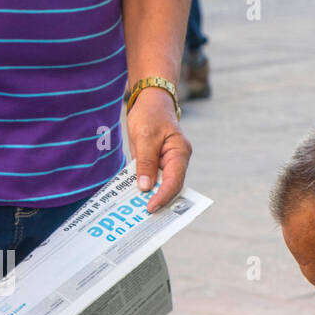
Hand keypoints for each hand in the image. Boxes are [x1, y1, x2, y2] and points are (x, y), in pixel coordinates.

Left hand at [125, 87, 190, 212]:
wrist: (150, 98)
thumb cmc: (150, 113)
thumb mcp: (144, 136)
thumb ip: (145, 162)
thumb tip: (145, 188)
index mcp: (180, 153)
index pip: (174, 181)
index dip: (162, 196)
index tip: (149, 207)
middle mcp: (177, 160)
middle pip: (171, 186)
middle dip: (159, 201)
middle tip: (143, 215)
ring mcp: (168, 162)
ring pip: (162, 184)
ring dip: (151, 196)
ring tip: (137, 209)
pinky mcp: (158, 162)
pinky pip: (153, 178)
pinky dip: (145, 186)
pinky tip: (134, 196)